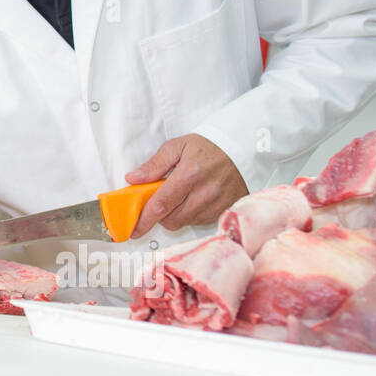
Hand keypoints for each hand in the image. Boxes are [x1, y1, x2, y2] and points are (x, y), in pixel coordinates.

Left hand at [124, 134, 247, 236]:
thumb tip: (133, 179)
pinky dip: (192, 214)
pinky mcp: (226, 210)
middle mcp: (204, 194)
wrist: (242, 149)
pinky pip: (201, 221)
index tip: (134, 229)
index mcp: (188, 176)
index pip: (160, 206)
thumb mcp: (177, 147)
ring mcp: (217, 205)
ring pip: (185, 222)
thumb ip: (154, 165)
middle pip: (171, 220)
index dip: (144, 220)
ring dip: (176, 214)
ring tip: (181, 195)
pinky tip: (195, 199)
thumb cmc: (208, 146)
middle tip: (160, 199)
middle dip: (159, 214)